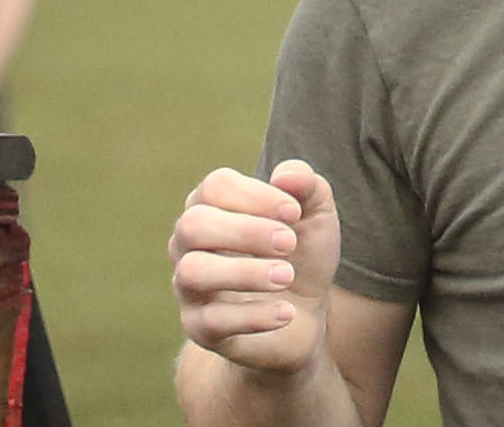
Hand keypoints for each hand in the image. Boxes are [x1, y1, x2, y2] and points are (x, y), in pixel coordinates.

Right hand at [172, 162, 341, 376]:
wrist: (303, 317)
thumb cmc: (300, 255)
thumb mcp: (315, 216)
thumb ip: (307, 185)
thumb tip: (285, 175)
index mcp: (211, 205)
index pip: (215, 187)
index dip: (256, 195)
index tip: (294, 213)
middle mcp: (188, 242)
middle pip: (193, 225)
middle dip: (245, 231)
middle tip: (290, 244)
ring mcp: (188, 286)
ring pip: (193, 271)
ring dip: (244, 272)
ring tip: (286, 277)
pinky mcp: (198, 328)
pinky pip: (212, 321)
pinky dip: (254, 316)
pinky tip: (287, 312)